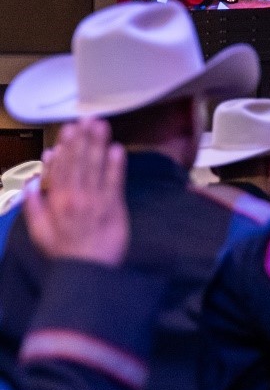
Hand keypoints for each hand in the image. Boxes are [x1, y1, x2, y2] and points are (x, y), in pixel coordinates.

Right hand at [25, 118, 128, 265]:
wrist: (87, 271)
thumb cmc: (64, 252)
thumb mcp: (38, 231)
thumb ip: (33, 206)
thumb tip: (31, 182)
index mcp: (56, 201)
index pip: (60, 168)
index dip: (66, 147)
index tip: (69, 129)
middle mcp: (75, 196)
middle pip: (79, 162)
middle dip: (83, 138)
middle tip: (88, 118)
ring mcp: (96, 201)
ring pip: (96, 167)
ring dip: (98, 144)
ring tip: (101, 125)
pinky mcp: (114, 208)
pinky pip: (115, 182)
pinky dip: (116, 165)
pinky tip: (117, 149)